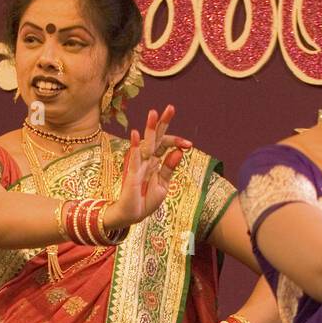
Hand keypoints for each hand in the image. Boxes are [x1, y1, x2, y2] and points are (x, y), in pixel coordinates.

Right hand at [107, 106, 191, 228]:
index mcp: (155, 160)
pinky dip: (135, 146)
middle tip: (171, 107)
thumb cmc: (146, 199)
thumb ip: (169, 168)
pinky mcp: (132, 173)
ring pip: (146, 143)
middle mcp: (147, 158)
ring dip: (150, 129)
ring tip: (154, 113)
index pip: (166, 144)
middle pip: (156, 137)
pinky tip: (135, 134)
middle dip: (163, 123)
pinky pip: (134, 158)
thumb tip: (180, 152)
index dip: (177, 141)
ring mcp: (139, 164)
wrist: (133, 214)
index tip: (189, 144)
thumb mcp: (163, 184)